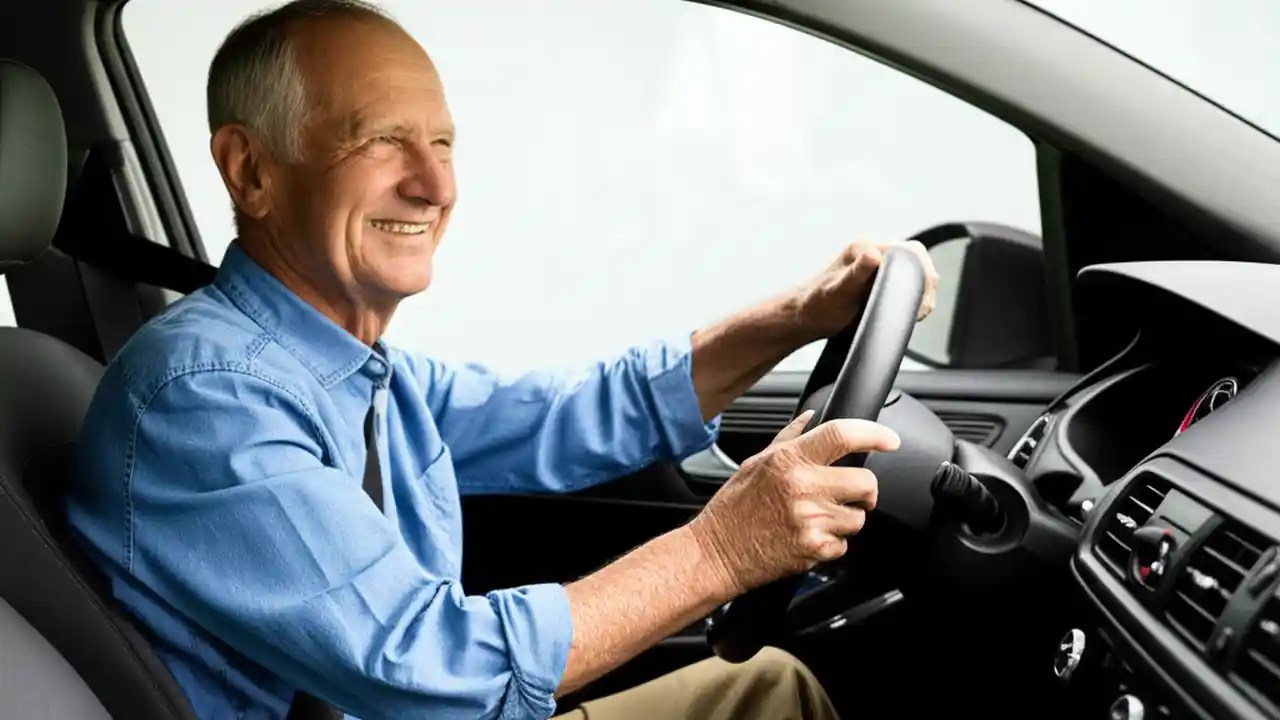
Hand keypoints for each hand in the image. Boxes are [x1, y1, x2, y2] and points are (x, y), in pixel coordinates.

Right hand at [688, 410, 900, 594]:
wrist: (715, 554)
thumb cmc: (733, 509)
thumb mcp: (755, 464)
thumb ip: (789, 439)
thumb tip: (811, 418)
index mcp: (788, 460)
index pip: (842, 435)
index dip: (874, 434)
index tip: (890, 440)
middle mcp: (802, 487)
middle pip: (866, 482)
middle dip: (864, 491)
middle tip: (848, 495)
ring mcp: (810, 520)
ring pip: (859, 518)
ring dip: (845, 520)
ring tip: (815, 520)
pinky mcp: (814, 549)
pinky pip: (844, 545)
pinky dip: (831, 544)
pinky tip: (807, 538)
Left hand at [794, 240, 939, 339]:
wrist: (804, 318)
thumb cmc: (817, 306)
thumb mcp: (837, 291)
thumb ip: (856, 273)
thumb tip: (873, 255)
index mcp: (864, 249)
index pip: (910, 252)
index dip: (923, 273)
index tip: (922, 299)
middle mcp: (872, 253)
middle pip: (915, 261)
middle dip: (925, 284)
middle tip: (920, 310)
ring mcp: (876, 266)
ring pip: (913, 272)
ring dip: (920, 291)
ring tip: (917, 312)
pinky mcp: (878, 279)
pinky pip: (905, 282)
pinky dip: (912, 295)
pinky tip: (909, 309)